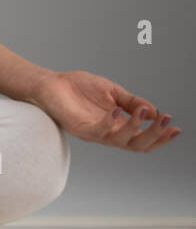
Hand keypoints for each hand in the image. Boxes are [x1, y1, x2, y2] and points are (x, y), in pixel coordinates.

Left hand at [29, 70, 179, 151]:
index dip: (161, 137)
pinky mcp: (78, 128)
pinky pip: (97, 131)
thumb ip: (133, 102)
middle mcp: (108, 133)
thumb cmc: (80, 88)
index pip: (143, 139)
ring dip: (136, 127)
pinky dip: (109, 123)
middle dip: (155, 136)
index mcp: (118, 125)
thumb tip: (155, 112)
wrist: (52, 83)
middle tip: (167, 122)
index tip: (176, 128)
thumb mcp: (114, 92)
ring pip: (120, 140)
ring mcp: (93, 132)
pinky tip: (117, 110)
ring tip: (145, 112)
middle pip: (136, 145)